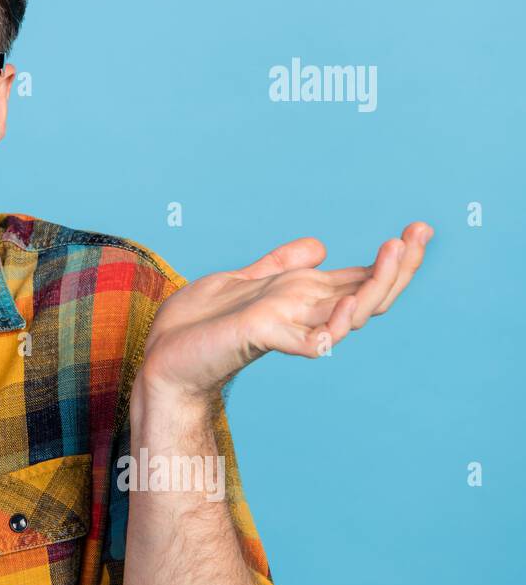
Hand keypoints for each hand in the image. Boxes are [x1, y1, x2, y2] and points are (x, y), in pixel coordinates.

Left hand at [138, 222, 432, 402]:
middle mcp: (305, 312)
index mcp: (304, 297)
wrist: (164, 357)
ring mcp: (290, 328)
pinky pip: (313, 339)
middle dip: (400, 266)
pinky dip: (332, 328)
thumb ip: (280, 265)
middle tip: (418, 233)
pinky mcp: (266, 339)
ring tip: (393, 252)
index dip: (396, 258)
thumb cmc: (199, 326)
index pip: (363, 279)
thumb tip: (320, 246)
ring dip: (376, 284)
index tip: (421, 228)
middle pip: (370, 293)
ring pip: (351, 312)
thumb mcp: (242, 280)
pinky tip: (345, 310)